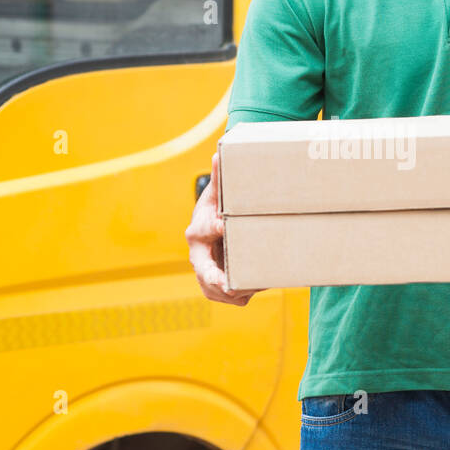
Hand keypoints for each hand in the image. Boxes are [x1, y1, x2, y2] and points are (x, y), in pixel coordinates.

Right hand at [185, 151, 262, 304]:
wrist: (210, 223)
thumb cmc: (218, 205)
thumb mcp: (220, 191)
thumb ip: (222, 177)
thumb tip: (218, 152)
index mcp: (200, 227)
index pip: (207, 229)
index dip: (216, 228)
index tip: (225, 228)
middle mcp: (197, 252)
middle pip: (203, 270)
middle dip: (216, 279)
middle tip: (230, 286)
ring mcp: (203, 269)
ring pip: (212, 288)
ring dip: (232, 292)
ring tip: (252, 290)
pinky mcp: (211, 283)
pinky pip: (221, 296)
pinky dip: (236, 297)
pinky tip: (250, 293)